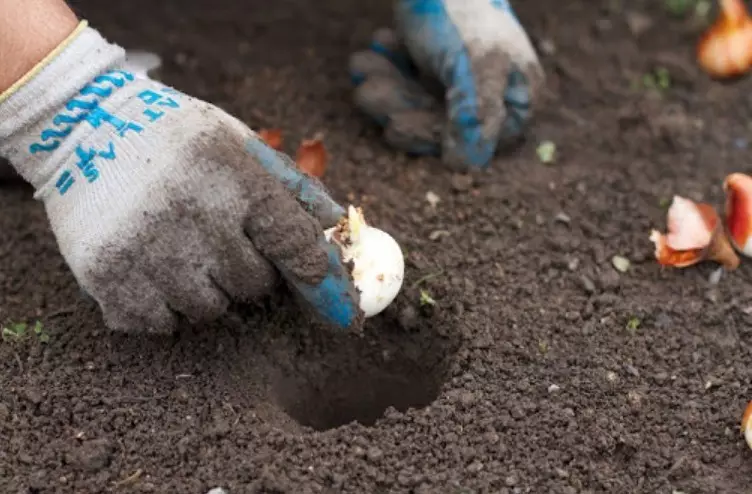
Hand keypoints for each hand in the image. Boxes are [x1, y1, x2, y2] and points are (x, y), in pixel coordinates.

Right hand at [0, 23, 362, 332]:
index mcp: (236, 177)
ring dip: (205, 290)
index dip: (322, 282)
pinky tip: (152, 268)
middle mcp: (196, 214)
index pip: (295, 245)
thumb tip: (338, 227)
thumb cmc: (176, 138)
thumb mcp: (237, 144)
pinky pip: (160, 324)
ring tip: (181, 249)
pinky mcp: (107, 274)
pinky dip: (163, 307)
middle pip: (252, 286)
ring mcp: (149, 248)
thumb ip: (291, 187)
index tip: (340, 309)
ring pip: (208, 310)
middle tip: (220, 242)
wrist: (82, 124)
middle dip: (246, 271)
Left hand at [349, 0, 544, 169]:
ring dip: (384, 86)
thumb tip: (466, 167)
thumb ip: (473, 113)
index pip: (469, 142)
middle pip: (436, 126)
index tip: (395, 124)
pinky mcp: (433, 70)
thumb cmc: (462, 11)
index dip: (428, 135)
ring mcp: (459, 85)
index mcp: (516, 100)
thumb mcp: (473, 64)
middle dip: (397, 105)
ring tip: (364, 61)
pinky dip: (387, 66)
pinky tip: (381, 44)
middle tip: (368, 89)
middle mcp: (491, 99)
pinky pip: (405, 84)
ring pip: (415, 106)